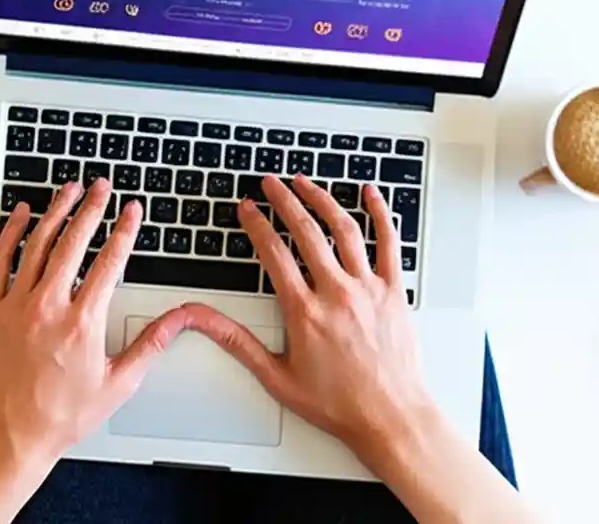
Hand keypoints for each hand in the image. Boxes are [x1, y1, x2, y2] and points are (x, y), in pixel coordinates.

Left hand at [0, 178, 190, 464]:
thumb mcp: (118, 384)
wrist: (10, 436)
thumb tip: (178, 320)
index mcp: (82, 323)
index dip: (124, 230)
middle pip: (74, 242)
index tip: (132, 210)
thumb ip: (150, 345)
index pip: (109, 261)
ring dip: (56, 211)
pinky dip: (12, 233)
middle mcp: (48, 307)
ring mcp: (16, 306)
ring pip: (38, 244)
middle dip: (91, 207)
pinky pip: (0, 261)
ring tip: (69, 190)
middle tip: (101, 187)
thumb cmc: (60, 416)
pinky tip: (23, 215)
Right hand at [185, 175, 434, 467]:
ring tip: (305, 182)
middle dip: (283, 200)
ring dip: (322, 199)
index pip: (274, 253)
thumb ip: (237, 342)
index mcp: (304, 312)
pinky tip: (371, 194)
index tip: (247, 208)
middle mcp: (336, 293)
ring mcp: (367, 288)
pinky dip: (380, 215)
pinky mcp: (393, 291)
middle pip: (306, 231)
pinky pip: (389, 243)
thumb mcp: (276, 377)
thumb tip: (204, 323)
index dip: (256, 225)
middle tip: (270, 183)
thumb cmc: (339, 403)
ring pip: (344, 230)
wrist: (390, 416)